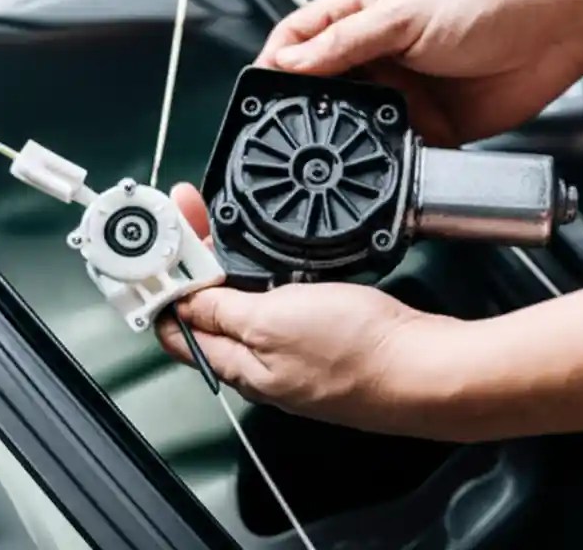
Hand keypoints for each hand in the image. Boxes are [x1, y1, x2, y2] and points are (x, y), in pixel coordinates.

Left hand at [157, 183, 478, 437]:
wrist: (426, 367)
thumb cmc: (357, 353)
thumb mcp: (271, 321)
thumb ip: (222, 313)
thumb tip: (180, 307)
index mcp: (239, 364)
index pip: (178, 328)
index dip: (162, 284)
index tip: (156, 247)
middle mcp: (263, 365)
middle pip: (211, 312)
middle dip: (195, 262)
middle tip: (190, 215)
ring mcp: (296, 352)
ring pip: (247, 307)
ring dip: (231, 268)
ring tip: (220, 230)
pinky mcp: (327, 338)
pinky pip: (284, 307)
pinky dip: (271, 278)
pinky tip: (277, 260)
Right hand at [256, 0, 582, 145]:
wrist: (555, 31)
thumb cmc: (490, 0)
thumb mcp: (404, 15)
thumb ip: (345, 43)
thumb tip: (288, 62)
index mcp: (365, 11)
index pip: (301, 36)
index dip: (276, 61)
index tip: (258, 91)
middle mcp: (380, 51)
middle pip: (321, 84)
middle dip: (304, 106)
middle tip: (291, 129)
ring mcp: (404, 89)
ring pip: (355, 121)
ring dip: (345, 135)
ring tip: (334, 147)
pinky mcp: (431, 124)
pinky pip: (394, 147)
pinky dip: (384, 158)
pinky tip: (377, 161)